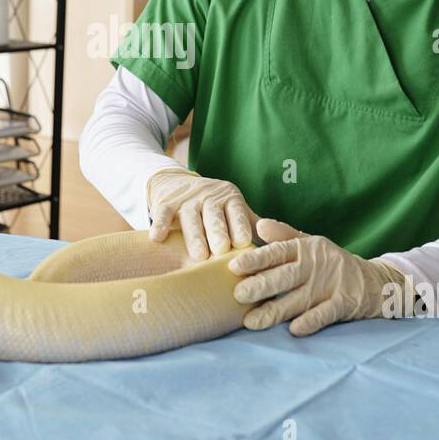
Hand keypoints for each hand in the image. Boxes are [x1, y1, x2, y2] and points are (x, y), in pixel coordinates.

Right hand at [145, 168, 259, 259]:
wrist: (176, 183)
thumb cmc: (213, 207)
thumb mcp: (233, 209)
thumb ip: (251, 225)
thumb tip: (281, 246)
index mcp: (230, 198)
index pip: (236, 212)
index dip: (239, 226)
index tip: (244, 243)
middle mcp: (209, 196)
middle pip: (214, 215)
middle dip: (218, 232)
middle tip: (222, 250)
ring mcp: (186, 200)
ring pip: (190, 217)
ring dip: (194, 235)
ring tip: (199, 255)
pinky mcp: (165, 203)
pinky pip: (162, 214)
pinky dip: (160, 225)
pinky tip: (157, 238)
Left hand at [228, 218, 409, 335]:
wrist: (376, 281)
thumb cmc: (333, 262)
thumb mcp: (311, 244)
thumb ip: (285, 236)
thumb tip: (259, 224)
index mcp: (305, 249)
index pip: (277, 252)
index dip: (256, 259)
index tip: (233, 266)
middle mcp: (315, 265)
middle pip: (284, 276)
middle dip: (260, 286)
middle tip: (237, 295)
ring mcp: (330, 285)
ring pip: (298, 299)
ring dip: (275, 311)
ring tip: (252, 322)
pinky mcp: (344, 303)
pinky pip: (325, 314)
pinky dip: (310, 321)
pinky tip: (294, 329)